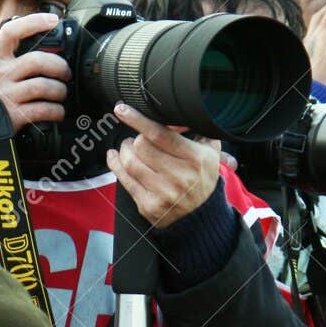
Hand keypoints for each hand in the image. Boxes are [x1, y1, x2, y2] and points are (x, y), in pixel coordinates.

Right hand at [0, 12, 71, 131]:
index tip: (52, 20)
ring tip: (61, 94)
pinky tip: (57, 112)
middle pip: (36, 61)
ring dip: (59, 91)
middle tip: (65, 74)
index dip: (33, 23)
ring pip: (43, 86)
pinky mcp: (12, 115)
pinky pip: (43, 109)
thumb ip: (12, 59)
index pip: (10, 32)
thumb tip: (45, 48)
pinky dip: (56, 111)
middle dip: (59, 66)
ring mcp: (5, 94)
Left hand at [105, 103, 221, 228]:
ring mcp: (163, 193)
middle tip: (136, 138)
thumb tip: (174, 117)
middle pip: (141, 146)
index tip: (122, 109)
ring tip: (129, 147)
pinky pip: (124, 180)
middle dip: (135, 138)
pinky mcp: (148, 205)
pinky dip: (115, 164)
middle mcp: (179, 177)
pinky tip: (115, 157)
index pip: (160, 135)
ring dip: (124, 150)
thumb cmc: (202, 179)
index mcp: (195, 159)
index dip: (138, 120)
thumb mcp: (211, 153)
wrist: (201, 217)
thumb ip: (197, 131)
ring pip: (130, 162)